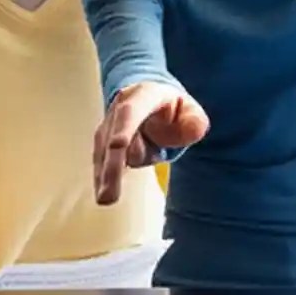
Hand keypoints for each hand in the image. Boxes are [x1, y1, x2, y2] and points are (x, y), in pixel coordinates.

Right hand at [94, 81, 208, 204]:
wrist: (152, 103)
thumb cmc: (173, 109)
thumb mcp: (191, 111)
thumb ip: (194, 121)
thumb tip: (192, 130)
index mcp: (143, 95)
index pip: (130, 112)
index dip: (123, 128)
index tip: (118, 146)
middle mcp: (120, 108)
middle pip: (112, 137)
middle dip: (111, 165)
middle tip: (110, 193)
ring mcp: (109, 124)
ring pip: (104, 151)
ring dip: (106, 175)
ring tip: (106, 199)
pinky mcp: (104, 142)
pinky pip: (102, 161)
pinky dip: (102, 177)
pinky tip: (103, 194)